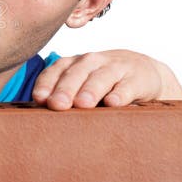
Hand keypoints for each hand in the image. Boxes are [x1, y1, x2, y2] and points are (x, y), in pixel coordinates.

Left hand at [32, 50, 181, 110]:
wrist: (144, 72)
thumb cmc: (103, 84)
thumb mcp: (82, 86)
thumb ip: (63, 98)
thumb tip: (37, 120)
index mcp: (74, 64)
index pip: (56, 70)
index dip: (46, 84)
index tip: (39, 99)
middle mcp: (92, 61)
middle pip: (76, 73)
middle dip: (65, 89)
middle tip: (57, 105)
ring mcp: (116, 67)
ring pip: (101, 77)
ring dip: (90, 90)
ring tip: (82, 104)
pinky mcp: (137, 78)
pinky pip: (127, 86)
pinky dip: (120, 94)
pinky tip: (113, 103)